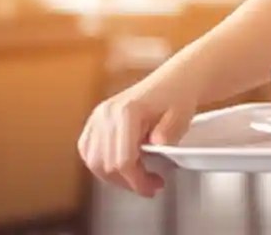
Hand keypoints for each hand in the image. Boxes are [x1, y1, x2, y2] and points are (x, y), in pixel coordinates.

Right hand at [78, 77, 195, 196]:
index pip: (123, 160)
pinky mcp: (95, 120)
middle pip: (106, 164)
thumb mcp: (182, 114)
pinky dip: (101, 164)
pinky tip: (121, 166)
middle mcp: (107, 113)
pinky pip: (88, 151)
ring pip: (93, 161)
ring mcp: (98, 116)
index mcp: (127, 111)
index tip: (152, 188)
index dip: (137, 181)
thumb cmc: (178, 97)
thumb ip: (170, 130)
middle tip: (149, 185)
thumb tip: (156, 143)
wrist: (173, 82)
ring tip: (137, 175)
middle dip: (128, 181)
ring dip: (114, 176)